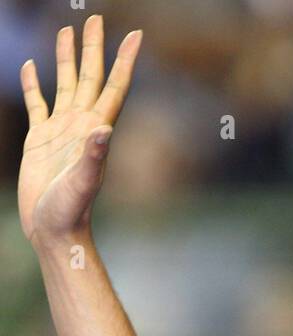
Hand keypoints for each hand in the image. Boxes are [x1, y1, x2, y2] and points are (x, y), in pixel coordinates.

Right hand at [18, 15, 142, 244]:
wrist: (54, 232)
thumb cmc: (69, 213)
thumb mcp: (82, 183)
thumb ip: (93, 157)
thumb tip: (103, 128)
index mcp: (94, 131)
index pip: (113, 88)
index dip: (124, 61)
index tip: (134, 35)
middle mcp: (81, 126)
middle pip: (90, 78)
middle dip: (93, 48)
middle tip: (95, 19)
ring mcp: (60, 131)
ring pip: (65, 84)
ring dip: (67, 59)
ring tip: (66, 31)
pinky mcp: (40, 139)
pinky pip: (37, 103)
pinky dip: (34, 84)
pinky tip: (32, 67)